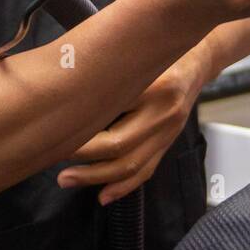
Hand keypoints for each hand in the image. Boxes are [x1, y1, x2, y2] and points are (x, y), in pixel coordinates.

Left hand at [56, 44, 208, 203]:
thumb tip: (66, 87)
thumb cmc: (159, 54)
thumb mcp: (137, 54)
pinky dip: (123, 187)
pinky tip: (102, 195)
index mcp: (154, 86)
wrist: (196, 63)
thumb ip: (108, 70)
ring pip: (130, 165)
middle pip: (119, 144)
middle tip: (53, 156)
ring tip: (66, 179)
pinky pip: (145, 171)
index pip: (112, 111)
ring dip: (95, 177)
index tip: (55, 129)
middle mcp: (163, 113)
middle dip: (82, 155)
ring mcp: (168, 133)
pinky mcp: (168, 144)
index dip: (81, 125)